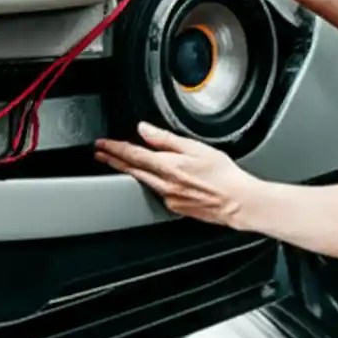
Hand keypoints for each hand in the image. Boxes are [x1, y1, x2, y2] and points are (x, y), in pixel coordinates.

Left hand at [95, 122, 261, 227]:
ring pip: (141, 181)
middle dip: (113, 160)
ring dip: (126, 170)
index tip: (102, 144)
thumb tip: (144, 130)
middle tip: (99, 153)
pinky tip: (149, 177)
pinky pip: (155, 191)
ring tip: (116, 162)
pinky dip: (148, 182)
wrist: (238, 202)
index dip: (114, 148)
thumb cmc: (224, 175)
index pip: (133, 155)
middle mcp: (164, 185)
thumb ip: (166, 139)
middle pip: (131, 170)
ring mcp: (168, 198)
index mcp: (169, 167)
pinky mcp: (174, 207)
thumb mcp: (196, 148)